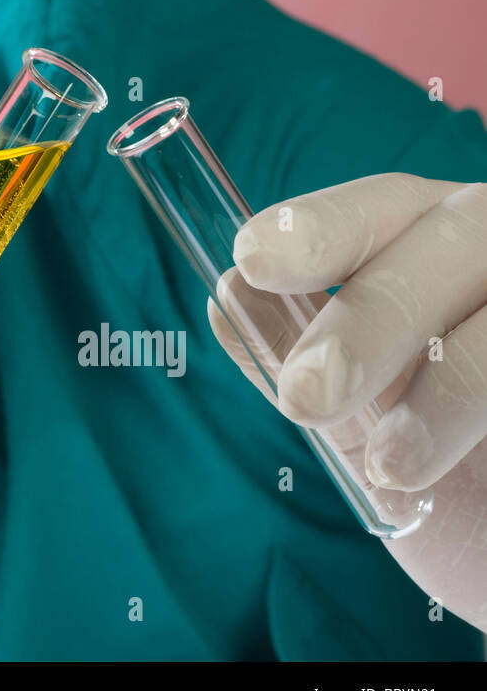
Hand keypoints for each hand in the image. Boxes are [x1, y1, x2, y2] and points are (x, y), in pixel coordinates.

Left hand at [207, 174, 486, 633]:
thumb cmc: (455, 483)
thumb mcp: (365, 423)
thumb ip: (301, 356)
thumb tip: (229, 298)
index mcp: (436, 245)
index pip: (380, 207)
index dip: (319, 226)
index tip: (253, 260)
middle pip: (447, 243)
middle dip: (370, 319)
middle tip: (307, 396)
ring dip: (450, 387)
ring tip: (391, 465)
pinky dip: (484, 410)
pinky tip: (447, 471)